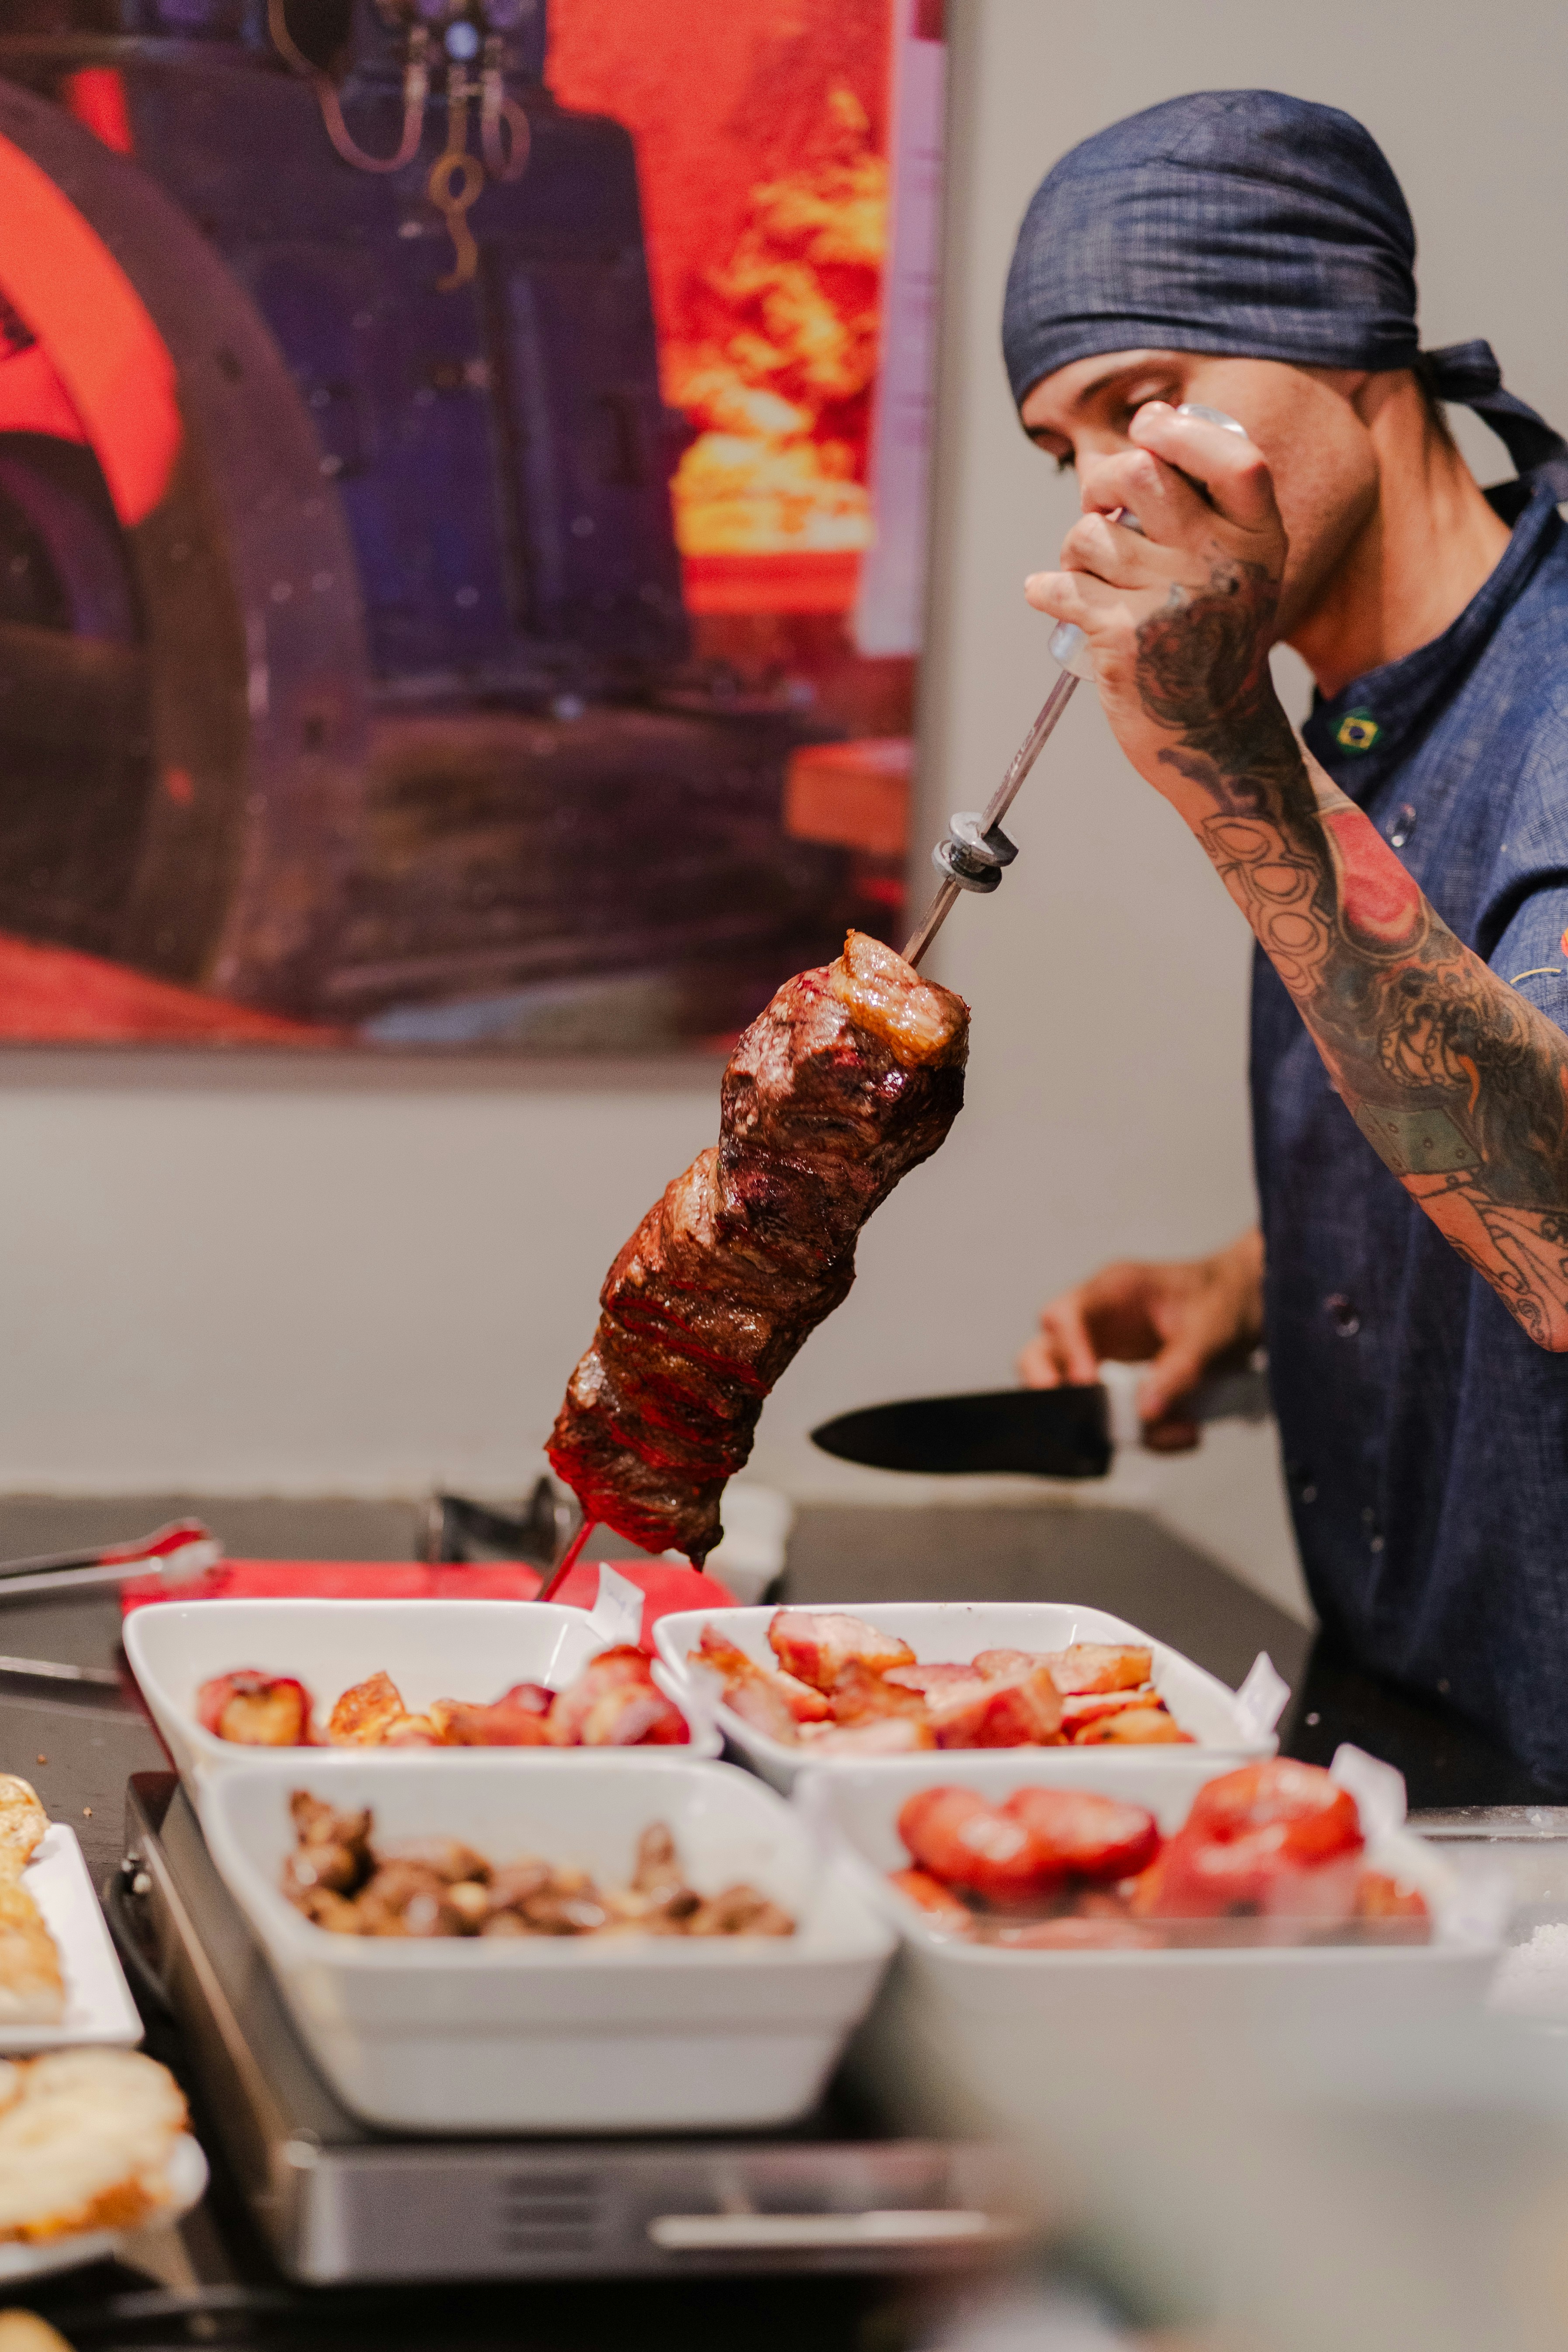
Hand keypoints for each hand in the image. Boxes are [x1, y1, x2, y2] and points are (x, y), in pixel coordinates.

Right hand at [1018, 1230, 1263, 1451]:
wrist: (1252, 1303)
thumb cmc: (1227, 1298)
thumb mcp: (1211, 1331)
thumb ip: (1179, 1369)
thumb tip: (1146, 1411)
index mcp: (1113, 1290)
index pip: (1065, 1316)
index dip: (1067, 1351)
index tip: (1084, 1383)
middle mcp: (1099, 1320)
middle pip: (1044, 1352)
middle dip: (1050, 1388)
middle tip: (1076, 1417)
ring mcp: (1106, 1350)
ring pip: (1072, 1390)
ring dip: (1114, 1422)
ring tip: (1172, 1432)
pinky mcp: (1122, 1379)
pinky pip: (1115, 1412)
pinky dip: (1144, 1430)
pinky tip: (1181, 1430)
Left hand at [1023, 405, 1289, 808]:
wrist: (1217, 737)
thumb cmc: (1216, 641)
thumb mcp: (1241, 569)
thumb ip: (1208, 508)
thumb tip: (1141, 441)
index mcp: (1258, 540)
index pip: (1235, 460)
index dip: (1182, 431)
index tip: (1150, 426)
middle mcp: (1220, 565)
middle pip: (1139, 474)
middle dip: (1102, 481)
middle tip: (1102, 508)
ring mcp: (1171, 602)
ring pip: (1089, 534)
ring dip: (1075, 550)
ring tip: (1093, 576)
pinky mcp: (1123, 639)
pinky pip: (1058, 586)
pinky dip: (1047, 589)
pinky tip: (1058, 599)